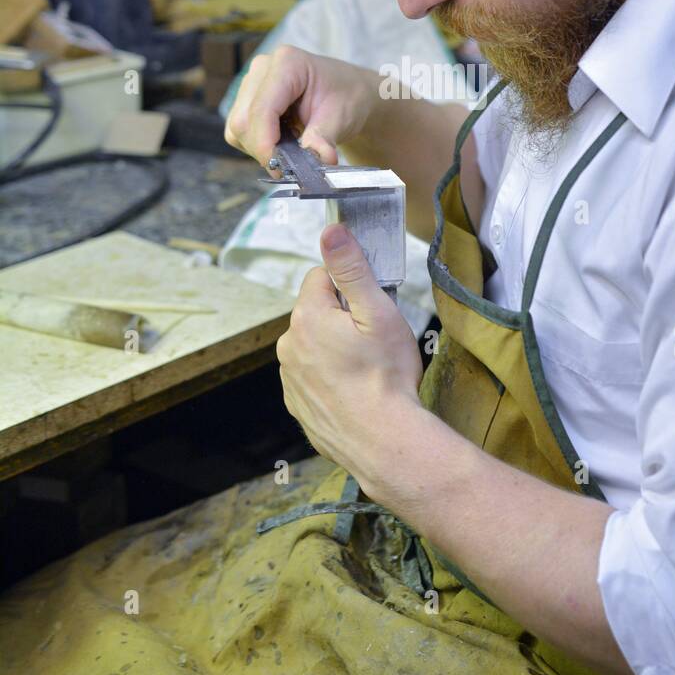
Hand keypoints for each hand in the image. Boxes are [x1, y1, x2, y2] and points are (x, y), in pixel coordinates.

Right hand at [225, 46, 374, 171]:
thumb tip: (320, 158)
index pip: (262, 108)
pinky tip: (282, 140)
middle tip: (291, 165)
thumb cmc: (346, 97)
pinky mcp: (245, 99)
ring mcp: (251, 82)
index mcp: (288, 63)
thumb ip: (325, 137)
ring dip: (260, 147)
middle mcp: (263, 68)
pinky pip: (238, 131)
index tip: (279, 167)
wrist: (346, 93)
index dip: (265, 142)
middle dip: (263, 148)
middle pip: (243, 120)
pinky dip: (257, 144)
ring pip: (237, 128)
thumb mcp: (342, 117)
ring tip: (292, 146)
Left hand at [277, 222, 422, 489]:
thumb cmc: (385, 376)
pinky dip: (330, 378)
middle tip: (374, 340)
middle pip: (317, 311)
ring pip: (314, 344)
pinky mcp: (297, 404)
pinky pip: (312, 376)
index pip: (322, 276)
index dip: (351, 286)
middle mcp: (289, 345)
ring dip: (335, 348)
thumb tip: (331, 231)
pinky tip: (356, 391)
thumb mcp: (378, 312)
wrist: (383, 443)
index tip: (372, 306)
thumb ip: (351, 268)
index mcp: (307, 316)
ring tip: (368, 370)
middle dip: (342, 317)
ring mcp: (290, 378)